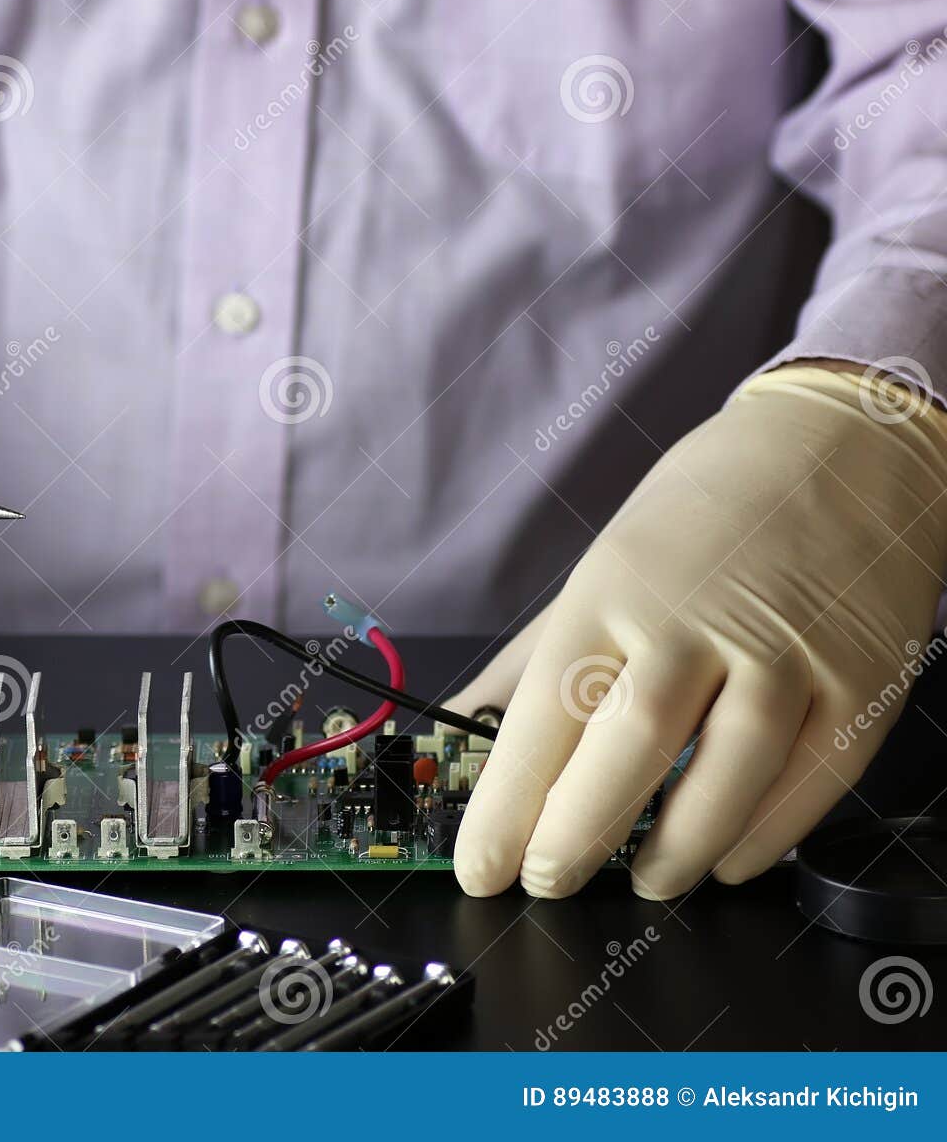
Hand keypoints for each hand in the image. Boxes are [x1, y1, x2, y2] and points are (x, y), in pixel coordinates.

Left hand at [451, 364, 946, 898]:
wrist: (846, 441)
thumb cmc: (705, 511)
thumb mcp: (603, 565)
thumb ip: (533, 660)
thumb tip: (461, 727)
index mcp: (612, 590)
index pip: (544, 717)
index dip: (506, 807)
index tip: (480, 866)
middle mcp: (696, 618)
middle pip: (627, 753)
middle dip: (577, 838)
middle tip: (550, 881)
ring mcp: (787, 649)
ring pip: (726, 778)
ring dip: (675, 852)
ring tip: (644, 882)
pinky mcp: (863, 675)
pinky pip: (813, 780)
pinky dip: (766, 835)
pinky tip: (726, 859)